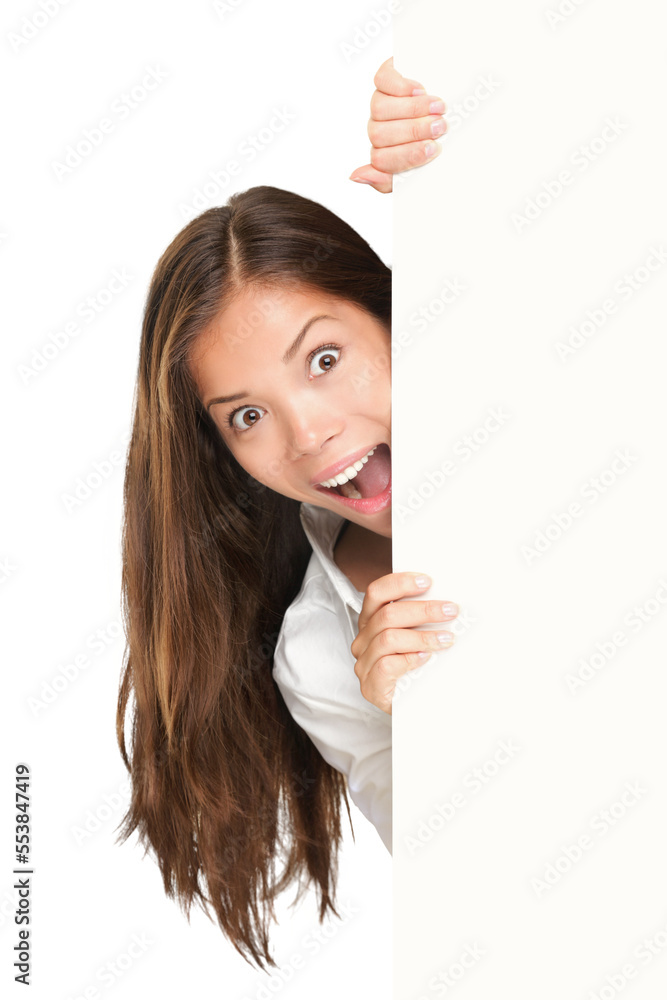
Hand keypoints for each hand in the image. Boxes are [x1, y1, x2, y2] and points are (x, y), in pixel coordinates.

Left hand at [349, 56, 446, 193]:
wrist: (458, 96)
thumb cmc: (442, 137)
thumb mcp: (430, 163)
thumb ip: (398, 179)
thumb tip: (357, 176)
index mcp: (386, 155)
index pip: (381, 162)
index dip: (405, 156)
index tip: (433, 149)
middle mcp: (379, 130)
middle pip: (379, 135)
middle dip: (414, 131)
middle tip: (441, 126)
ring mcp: (380, 104)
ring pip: (379, 109)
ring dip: (412, 109)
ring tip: (440, 107)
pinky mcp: (386, 76)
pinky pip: (382, 81)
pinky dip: (401, 86)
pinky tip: (421, 90)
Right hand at [350, 572, 457, 713]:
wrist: (412, 708)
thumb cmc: (416, 669)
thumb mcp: (416, 637)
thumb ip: (420, 620)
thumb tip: (445, 602)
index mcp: (371, 621)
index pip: (377, 592)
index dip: (400, 583)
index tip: (427, 581)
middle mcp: (364, 639)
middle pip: (388, 614)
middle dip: (423, 610)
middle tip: (450, 611)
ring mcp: (364, 663)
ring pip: (388, 638)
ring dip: (422, 636)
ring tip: (446, 639)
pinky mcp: (371, 686)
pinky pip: (387, 666)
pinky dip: (410, 659)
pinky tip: (426, 658)